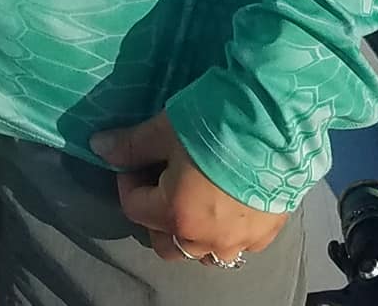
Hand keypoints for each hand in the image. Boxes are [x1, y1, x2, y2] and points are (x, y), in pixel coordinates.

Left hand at [92, 113, 288, 266]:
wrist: (278, 125)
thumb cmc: (214, 126)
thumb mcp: (164, 129)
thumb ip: (131, 145)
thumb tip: (99, 147)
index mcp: (176, 216)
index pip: (134, 208)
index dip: (128, 181)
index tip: (136, 158)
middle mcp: (207, 240)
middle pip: (166, 244)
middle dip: (156, 217)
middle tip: (161, 181)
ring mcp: (241, 241)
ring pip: (202, 251)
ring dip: (190, 231)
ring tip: (194, 195)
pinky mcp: (268, 233)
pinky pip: (236, 243)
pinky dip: (223, 230)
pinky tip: (226, 200)